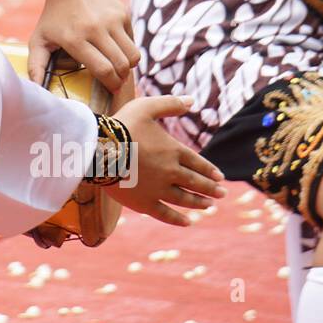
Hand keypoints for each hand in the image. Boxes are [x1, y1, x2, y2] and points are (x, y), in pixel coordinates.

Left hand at [29, 0, 138, 92]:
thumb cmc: (53, 16)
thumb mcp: (38, 38)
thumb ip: (36, 65)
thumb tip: (36, 89)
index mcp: (74, 39)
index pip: (103, 69)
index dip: (110, 85)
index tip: (109, 91)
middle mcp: (96, 29)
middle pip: (120, 65)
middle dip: (120, 80)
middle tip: (115, 83)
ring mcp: (112, 20)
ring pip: (132, 55)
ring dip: (128, 66)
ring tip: (119, 69)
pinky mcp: (122, 14)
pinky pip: (133, 40)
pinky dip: (129, 50)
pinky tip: (117, 50)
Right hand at [111, 95, 225, 226]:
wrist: (99, 150)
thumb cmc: (122, 125)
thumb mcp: (146, 107)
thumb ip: (170, 103)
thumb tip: (193, 99)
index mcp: (173, 150)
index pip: (198, 163)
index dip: (210, 170)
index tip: (220, 177)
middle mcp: (170, 172)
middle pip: (195, 182)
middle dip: (211, 189)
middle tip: (223, 194)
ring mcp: (158, 190)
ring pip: (184, 199)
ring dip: (199, 203)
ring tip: (209, 206)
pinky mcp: (144, 203)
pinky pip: (165, 213)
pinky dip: (177, 219)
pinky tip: (187, 222)